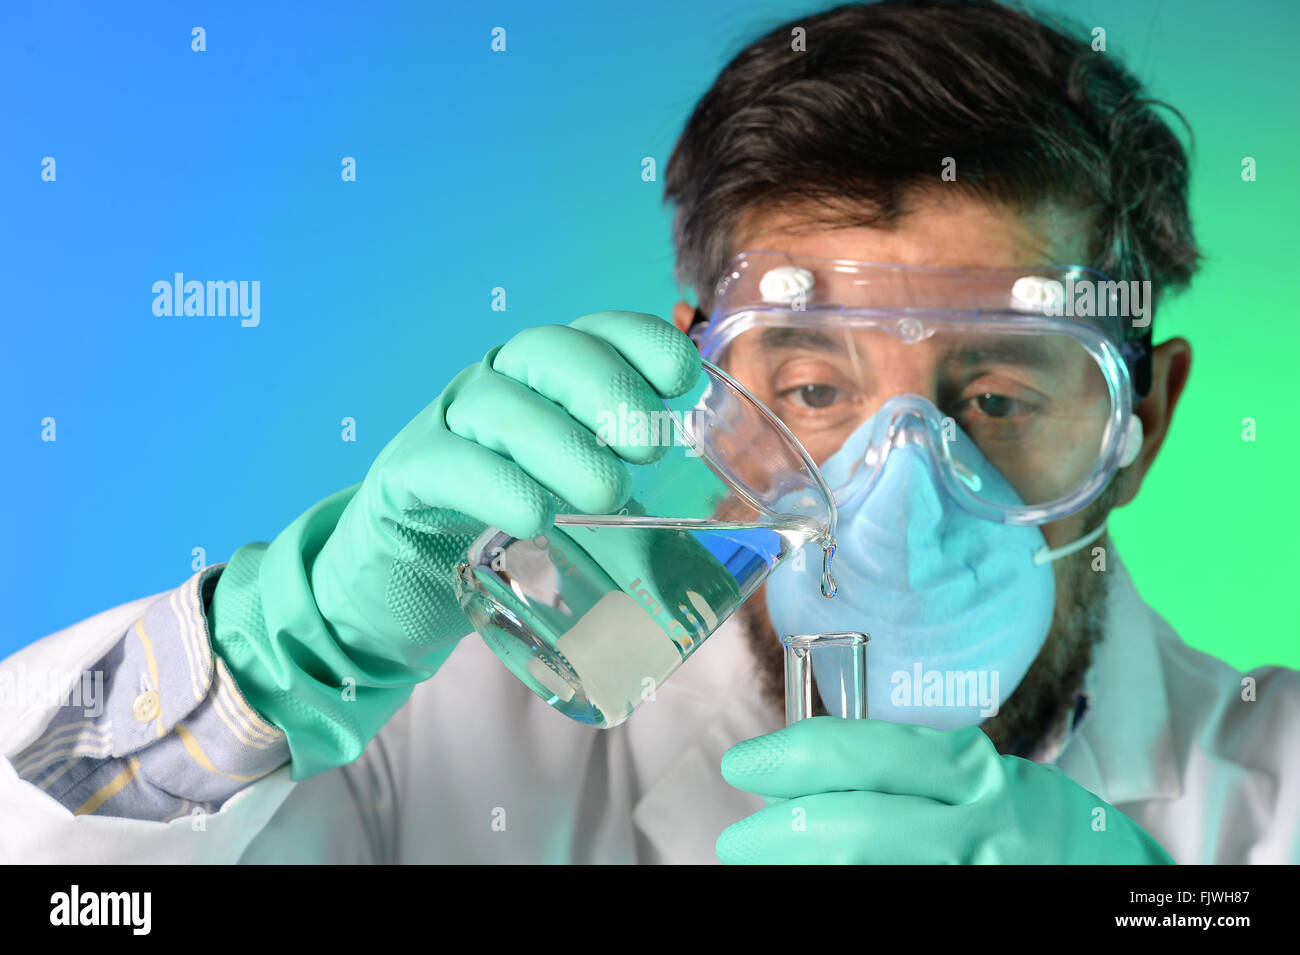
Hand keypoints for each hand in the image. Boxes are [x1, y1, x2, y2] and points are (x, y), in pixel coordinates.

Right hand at [208, 310, 699, 778]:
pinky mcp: (404, 478)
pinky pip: (445, 462)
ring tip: (603, 496)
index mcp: (543, 387)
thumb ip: (629, 520)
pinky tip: (531, 515)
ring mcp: (444, 428)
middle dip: (607, 387)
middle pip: (546, 352)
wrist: (400, 588)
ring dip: (560, 443)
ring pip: (499, 406)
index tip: (682, 378)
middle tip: (648, 451)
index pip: (592, 334)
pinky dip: (494, 483)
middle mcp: (494, 389)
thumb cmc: (501, 540)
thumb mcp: (571, 518)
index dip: (639, 341)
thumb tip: (709, 556)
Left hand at [716, 716, 1174, 863]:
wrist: (1133, 896)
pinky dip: (850, 894)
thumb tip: (810, 783)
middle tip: (738, 841)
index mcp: (976, 774)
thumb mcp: (988, 784)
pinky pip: (896, 903)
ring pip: (870, 873)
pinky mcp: (976, 915)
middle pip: (861, 825)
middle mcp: (981, 827)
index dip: (797, 758)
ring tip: (769, 867)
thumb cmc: (1046, 833)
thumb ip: (915, 776)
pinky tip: (819, 889)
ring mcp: (981, 879)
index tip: (747, 764)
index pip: (870, 754)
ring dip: (808, 871)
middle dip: (785, 833)